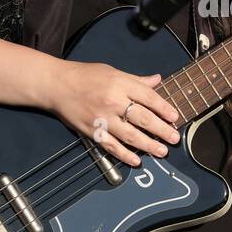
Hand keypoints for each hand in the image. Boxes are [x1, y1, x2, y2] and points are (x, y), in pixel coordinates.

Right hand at [44, 60, 181, 166]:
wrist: (56, 85)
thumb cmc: (85, 76)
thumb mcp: (113, 71)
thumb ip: (136, 80)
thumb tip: (158, 80)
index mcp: (120, 84)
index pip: (148, 97)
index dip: (164, 108)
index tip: (175, 117)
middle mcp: (113, 101)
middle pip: (143, 118)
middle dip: (161, 130)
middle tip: (174, 138)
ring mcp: (102, 118)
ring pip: (130, 135)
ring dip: (148, 145)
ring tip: (162, 151)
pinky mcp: (92, 132)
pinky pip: (111, 146)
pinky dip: (124, 154)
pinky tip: (136, 160)